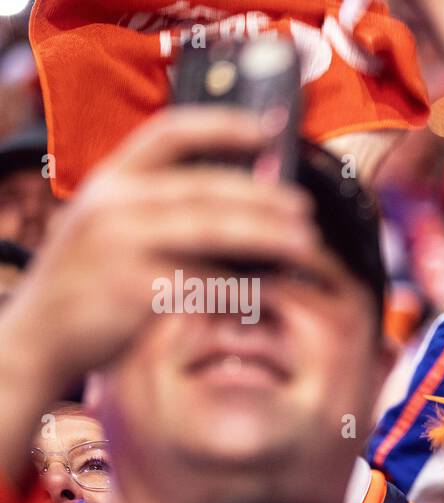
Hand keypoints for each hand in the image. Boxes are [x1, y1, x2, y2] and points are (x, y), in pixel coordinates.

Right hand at [4, 106, 319, 391]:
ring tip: (304, 243)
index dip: (222, 125)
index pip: (170, 133)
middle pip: (206, 188)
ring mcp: (122, 243)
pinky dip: (242, 283)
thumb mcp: (108, 227)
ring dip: (267, 235)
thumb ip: (157, 208)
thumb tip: (240, 202)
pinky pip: (204, 280)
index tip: (266, 130)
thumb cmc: (87, 283)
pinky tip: (269, 288)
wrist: (38, 337)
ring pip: (212, 229)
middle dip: (264, 197)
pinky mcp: (134, 287)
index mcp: (110, 179)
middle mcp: (114, 202)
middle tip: (305, 210)